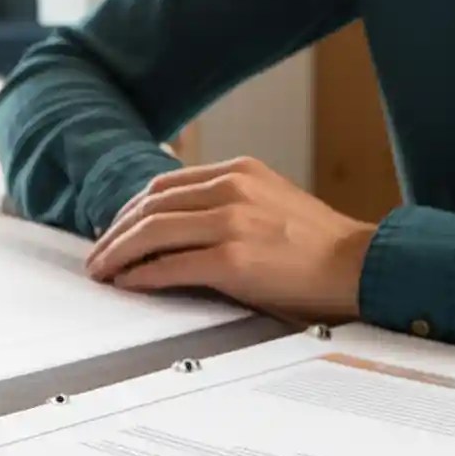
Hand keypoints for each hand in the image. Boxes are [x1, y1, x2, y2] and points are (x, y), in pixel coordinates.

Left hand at [85, 157, 376, 321]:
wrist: (357, 265)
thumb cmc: (317, 245)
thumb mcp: (269, 202)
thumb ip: (228, 203)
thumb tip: (177, 228)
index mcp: (239, 171)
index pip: (165, 185)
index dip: (130, 210)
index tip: (115, 230)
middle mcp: (232, 189)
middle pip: (150, 206)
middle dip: (115, 233)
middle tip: (98, 256)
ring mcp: (232, 223)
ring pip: (152, 232)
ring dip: (118, 254)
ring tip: (103, 272)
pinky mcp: (233, 260)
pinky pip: (170, 266)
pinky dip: (141, 275)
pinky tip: (129, 284)